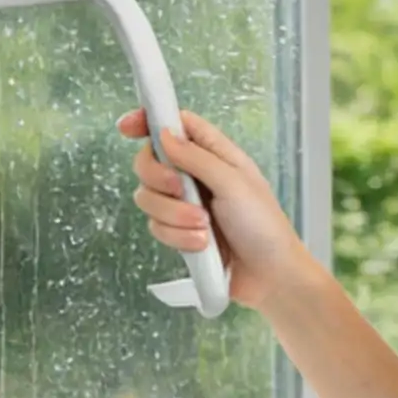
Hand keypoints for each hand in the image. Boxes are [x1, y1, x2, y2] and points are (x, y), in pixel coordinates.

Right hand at [118, 108, 297, 312]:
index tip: (127, 128)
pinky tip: (202, 245)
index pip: (175, 124)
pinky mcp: (179, 232)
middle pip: (149, 161)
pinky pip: (156, 227)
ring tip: (205, 228)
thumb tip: (164, 135)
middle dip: (158, 178)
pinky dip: (178, 237)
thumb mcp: (234, 183)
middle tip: (181, 190)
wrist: (270, 276)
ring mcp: (185, 205)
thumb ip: (197, 158)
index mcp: (214, 154)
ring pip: (148, 197)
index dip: (149, 121)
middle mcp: (196, 176)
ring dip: (174, 215)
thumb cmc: (264, 226)